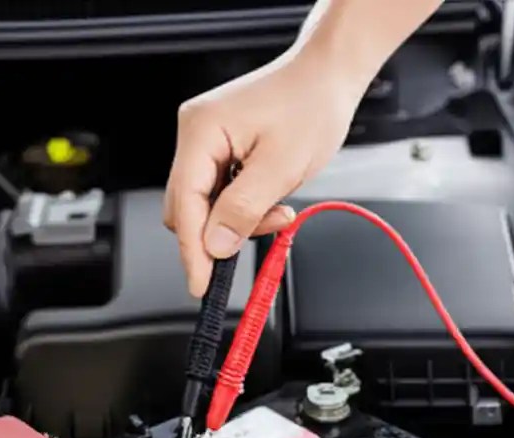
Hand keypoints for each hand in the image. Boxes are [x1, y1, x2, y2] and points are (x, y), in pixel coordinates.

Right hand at [164, 48, 364, 295]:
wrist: (328, 77)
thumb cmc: (311, 105)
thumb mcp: (282, 167)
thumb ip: (244, 209)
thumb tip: (214, 246)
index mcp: (201, 130)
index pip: (184, 204)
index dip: (192, 250)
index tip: (200, 284)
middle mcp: (195, 132)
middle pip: (187, 207)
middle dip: (222, 231)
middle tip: (266, 230)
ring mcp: (206, 139)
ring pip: (206, 203)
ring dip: (239, 218)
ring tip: (279, 207)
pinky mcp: (220, 146)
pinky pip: (220, 190)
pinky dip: (244, 204)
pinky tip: (272, 197)